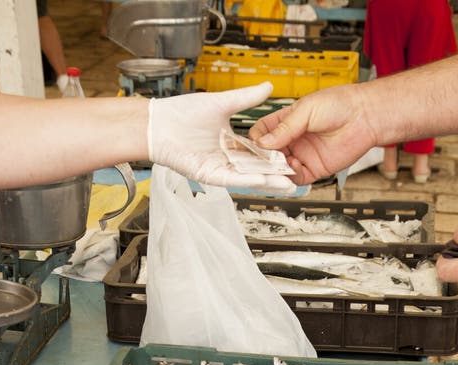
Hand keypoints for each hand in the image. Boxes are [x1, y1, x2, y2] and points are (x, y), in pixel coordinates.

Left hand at [147, 82, 295, 192]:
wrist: (159, 124)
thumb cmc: (183, 113)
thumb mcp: (223, 103)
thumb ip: (247, 98)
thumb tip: (269, 86)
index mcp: (232, 142)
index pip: (259, 152)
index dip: (276, 156)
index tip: (295, 157)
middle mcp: (227, 158)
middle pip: (257, 169)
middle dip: (277, 175)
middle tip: (299, 179)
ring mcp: (218, 168)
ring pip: (247, 178)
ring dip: (268, 182)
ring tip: (288, 185)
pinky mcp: (208, 175)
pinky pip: (232, 179)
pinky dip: (248, 181)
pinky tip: (265, 182)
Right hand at [249, 83, 378, 183]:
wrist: (364, 116)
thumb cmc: (339, 105)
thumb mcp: (307, 110)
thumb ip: (286, 128)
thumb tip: (264, 142)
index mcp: (286, 121)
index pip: (262, 133)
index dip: (255, 140)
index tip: (252, 145)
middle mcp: (292, 140)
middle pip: (268, 154)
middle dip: (262, 159)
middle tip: (259, 161)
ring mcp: (302, 155)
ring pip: (280, 169)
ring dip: (275, 170)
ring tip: (275, 166)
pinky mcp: (314, 169)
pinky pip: (296, 178)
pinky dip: (290, 177)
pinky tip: (292, 167)